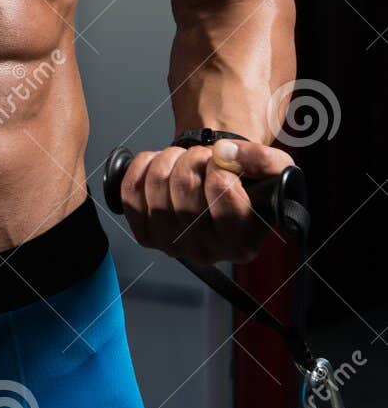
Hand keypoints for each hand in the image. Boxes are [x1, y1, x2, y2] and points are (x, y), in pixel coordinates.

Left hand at [118, 138, 295, 265]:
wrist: (217, 190)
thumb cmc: (247, 185)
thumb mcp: (276, 170)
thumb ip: (264, 160)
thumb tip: (225, 154)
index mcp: (241, 244)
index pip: (222, 192)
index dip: (220, 165)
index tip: (224, 163)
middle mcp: (206, 253)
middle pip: (185, 186)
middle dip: (194, 157)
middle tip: (204, 156)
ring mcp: (172, 246)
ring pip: (157, 185)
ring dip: (170, 158)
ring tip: (186, 160)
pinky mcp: (146, 236)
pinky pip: (131, 192)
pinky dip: (143, 167)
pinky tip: (160, 165)